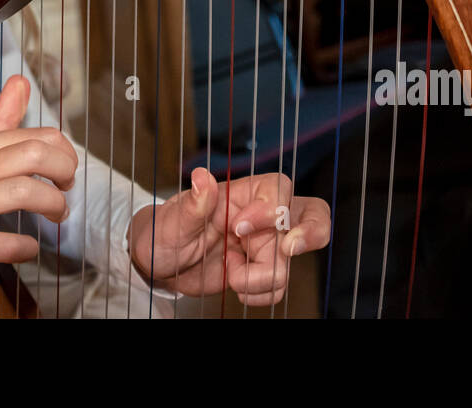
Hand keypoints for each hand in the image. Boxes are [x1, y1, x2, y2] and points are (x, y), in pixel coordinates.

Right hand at [0, 74, 76, 308]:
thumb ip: (0, 121)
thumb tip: (22, 80)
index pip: (36, 136)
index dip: (64, 153)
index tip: (67, 171)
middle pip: (33, 156)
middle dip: (64, 172)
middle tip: (66, 191)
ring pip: (21, 193)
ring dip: (52, 206)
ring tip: (56, 216)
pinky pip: (1, 244)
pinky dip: (24, 247)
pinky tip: (29, 248)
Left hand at [127, 169, 329, 306]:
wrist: (160, 264)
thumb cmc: (165, 232)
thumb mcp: (173, 220)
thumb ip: (193, 203)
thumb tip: (201, 177)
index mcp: (241, 195)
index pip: (277, 189)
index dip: (269, 209)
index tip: (237, 228)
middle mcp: (260, 217)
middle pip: (311, 213)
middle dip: (312, 231)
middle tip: (289, 249)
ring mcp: (264, 245)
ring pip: (289, 262)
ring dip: (260, 277)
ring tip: (230, 275)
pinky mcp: (261, 272)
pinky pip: (278, 286)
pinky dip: (259, 293)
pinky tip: (235, 287)